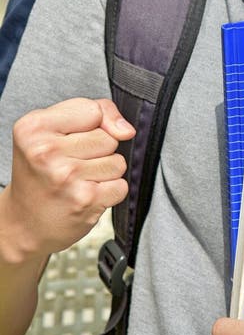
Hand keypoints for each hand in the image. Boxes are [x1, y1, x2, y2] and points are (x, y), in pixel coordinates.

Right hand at [4, 97, 134, 257]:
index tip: (72, 138)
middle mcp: (46, 151)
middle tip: (72, 164)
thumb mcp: (54, 128)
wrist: (25, 224)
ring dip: (104, 172)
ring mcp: (66, 177)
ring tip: (78, 180)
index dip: (92, 124)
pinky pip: (121, 186)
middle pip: (108, 138)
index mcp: (34, 127)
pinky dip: (109, 192)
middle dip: (98, 150)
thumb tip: (127, 130)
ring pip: (118, 162)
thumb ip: (95, 112)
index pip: (94, 110)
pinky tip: (86, 195)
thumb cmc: (43, 171)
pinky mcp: (84, 200)